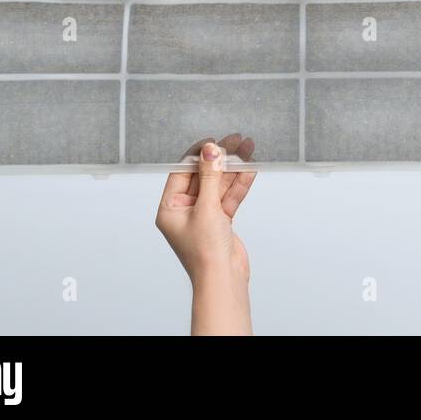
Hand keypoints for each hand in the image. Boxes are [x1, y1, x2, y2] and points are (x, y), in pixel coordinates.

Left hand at [155, 134, 256, 334]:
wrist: (223, 279)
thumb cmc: (204, 252)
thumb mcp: (206, 208)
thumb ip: (209, 176)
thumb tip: (210, 150)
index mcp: (169, 208)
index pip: (182, 172)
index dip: (198, 154)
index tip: (213, 140)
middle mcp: (185, 211)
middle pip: (203, 176)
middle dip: (220, 159)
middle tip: (235, 140)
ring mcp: (204, 216)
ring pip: (220, 185)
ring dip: (233, 168)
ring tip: (248, 149)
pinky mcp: (221, 221)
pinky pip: (230, 197)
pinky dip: (240, 183)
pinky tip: (250, 169)